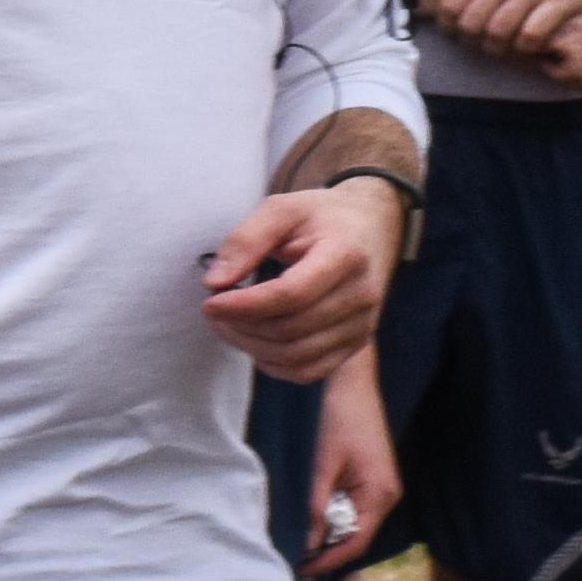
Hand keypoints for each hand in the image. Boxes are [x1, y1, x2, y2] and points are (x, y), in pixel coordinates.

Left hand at [205, 178, 400, 381]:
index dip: (245, 305)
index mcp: (347, 254)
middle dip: (240, 325)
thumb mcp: (282, 209)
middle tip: (214, 308)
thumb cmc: (321, 217)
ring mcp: (363, 322)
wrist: (371, 227)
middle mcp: (362, 293)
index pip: (292, 294)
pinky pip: (308, 371)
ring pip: (295, 356)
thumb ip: (246, 240)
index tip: (210, 301)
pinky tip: (257, 340)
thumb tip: (215, 283)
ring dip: (250, 346)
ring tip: (230, 324)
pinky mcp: (357, 343)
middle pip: (289, 329)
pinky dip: (273, 364)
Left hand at [303, 368, 404, 578]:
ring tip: (299, 534)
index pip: (356, 542)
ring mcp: (381, 485)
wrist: (352, 384)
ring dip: (328, 530)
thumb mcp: (323, 465)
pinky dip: (333, 514)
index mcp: (380, 493)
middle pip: (357, 535)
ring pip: (354, 522)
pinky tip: (313, 511)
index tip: (299, 568)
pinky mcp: (372, 477)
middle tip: (293, 552)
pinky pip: (353, 507)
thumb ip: (317, 506)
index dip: (328, 559)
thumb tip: (308, 543)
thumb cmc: (339, 419)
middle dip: (327, 547)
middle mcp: (386, 494)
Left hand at [431, 0, 581, 55]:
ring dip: (498, 47)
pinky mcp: (558, 2)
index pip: (451, 5)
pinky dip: (525, 47)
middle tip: (482, 43)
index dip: (450, 27)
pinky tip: (528, 43)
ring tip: (503, 46)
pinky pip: (530, 36)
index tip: (459, 33)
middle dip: (474, 41)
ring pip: (499, 32)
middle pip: (472, 23)